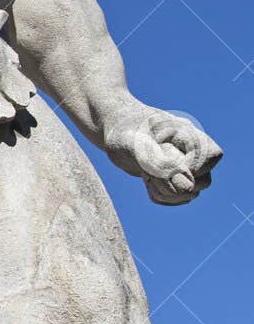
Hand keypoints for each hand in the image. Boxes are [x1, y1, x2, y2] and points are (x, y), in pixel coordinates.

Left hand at [105, 105, 221, 205]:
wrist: (111, 126)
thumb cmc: (122, 130)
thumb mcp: (134, 145)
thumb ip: (160, 163)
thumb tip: (187, 184)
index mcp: (186, 134)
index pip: (212, 156)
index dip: (195, 169)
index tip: (166, 167)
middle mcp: (188, 150)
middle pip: (204, 181)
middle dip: (175, 185)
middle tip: (149, 172)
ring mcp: (181, 164)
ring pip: (190, 193)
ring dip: (166, 192)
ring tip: (145, 175)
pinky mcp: (170, 176)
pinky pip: (175, 198)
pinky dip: (160, 195)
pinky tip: (145, 180)